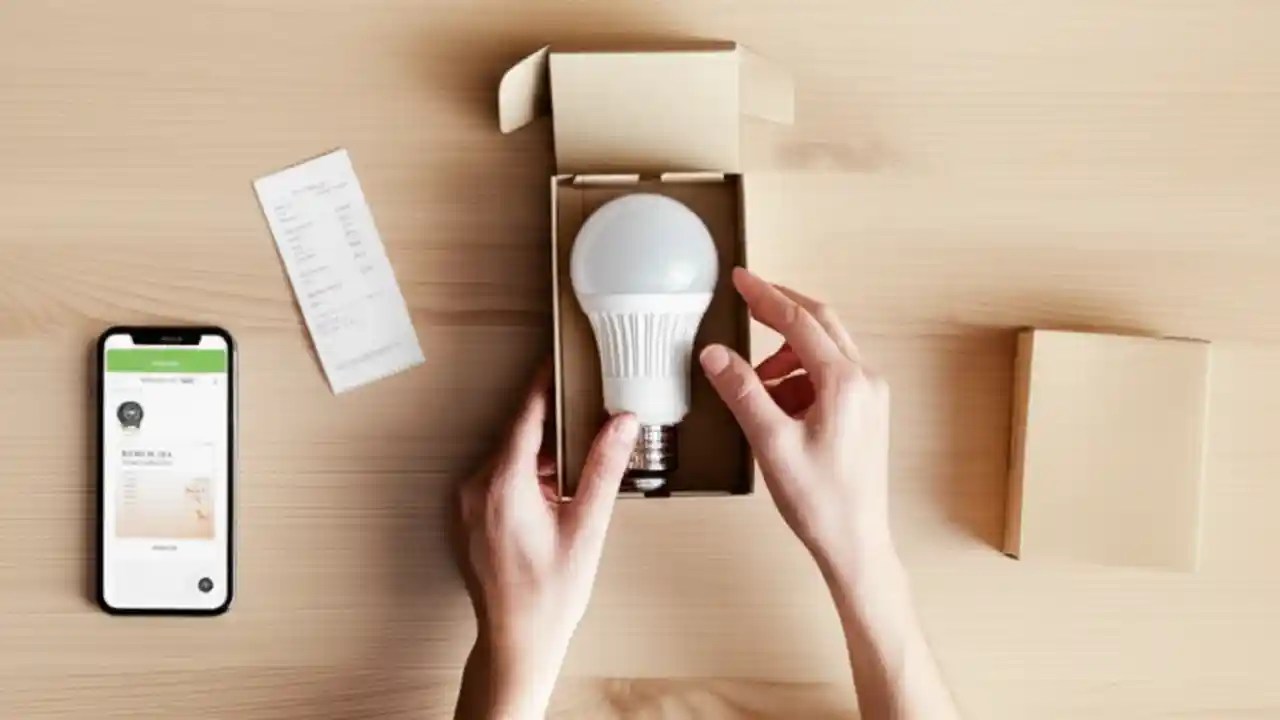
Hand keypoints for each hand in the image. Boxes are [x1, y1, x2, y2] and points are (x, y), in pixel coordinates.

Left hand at [453, 365, 638, 718]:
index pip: (525, 416)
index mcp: (503, 485)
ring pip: (510, 459)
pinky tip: (556, 494)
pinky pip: (500, 480)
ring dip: (543, 456)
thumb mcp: (587, 528)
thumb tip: (622, 423)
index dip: (544, 384)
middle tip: (589, 411)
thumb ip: (603, 470)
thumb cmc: (551, 594)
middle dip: (554, 425)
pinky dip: (528, 477)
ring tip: (580, 463)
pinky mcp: (469, 517)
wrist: (517, 642)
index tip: (560, 359)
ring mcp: (468, 504)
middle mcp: (477, 488)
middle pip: (519, 436)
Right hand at [699, 268, 892, 573]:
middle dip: (780, 312)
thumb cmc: (819, 501)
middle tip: (746, 302)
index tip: (741, 280)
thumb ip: (743, 392)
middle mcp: (865, 380)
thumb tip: (715, 355)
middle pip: (820, 324)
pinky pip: (829, 375)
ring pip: (824, 350)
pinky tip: (777, 407)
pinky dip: (799, 377)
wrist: (856, 542)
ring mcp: (869, 395)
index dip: (766, 297)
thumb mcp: (771, 443)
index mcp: (845, 383)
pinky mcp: (866, 411)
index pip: (800, 322)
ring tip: (755, 385)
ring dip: (786, 354)